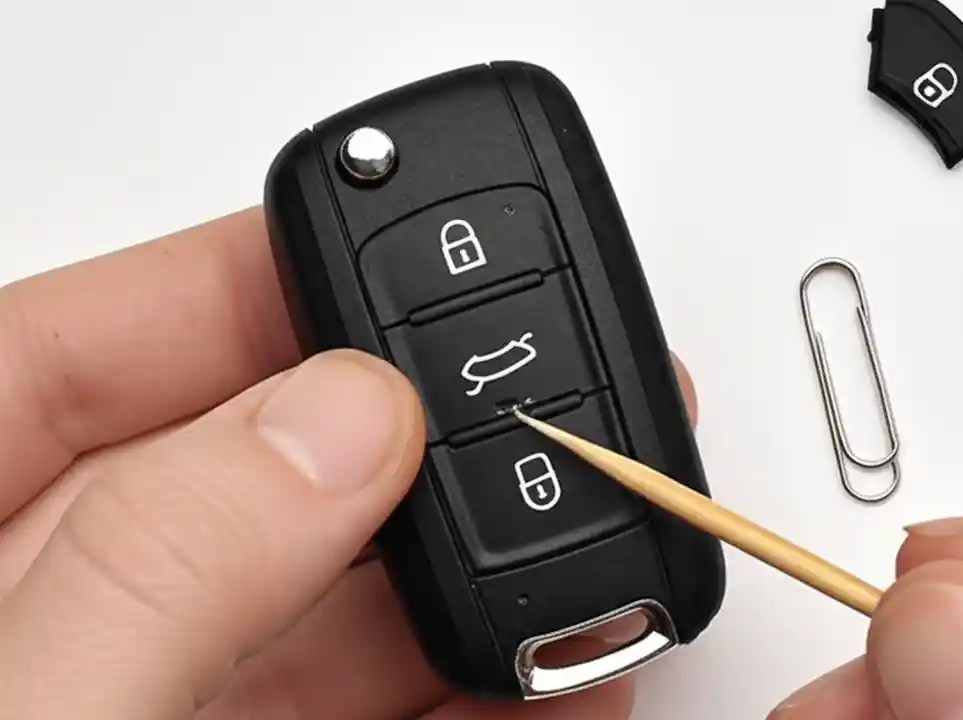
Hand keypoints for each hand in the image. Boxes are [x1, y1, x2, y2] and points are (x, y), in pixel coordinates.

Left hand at [0, 208, 697, 718]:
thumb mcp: (27, 716)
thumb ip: (158, 570)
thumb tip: (338, 422)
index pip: (53, 356)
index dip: (217, 288)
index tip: (376, 262)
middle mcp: (34, 632)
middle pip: (225, 473)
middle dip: (394, 433)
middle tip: (515, 405)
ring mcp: (132, 706)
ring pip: (314, 600)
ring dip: (464, 569)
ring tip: (579, 541)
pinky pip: (355, 713)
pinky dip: (464, 692)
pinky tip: (549, 678)